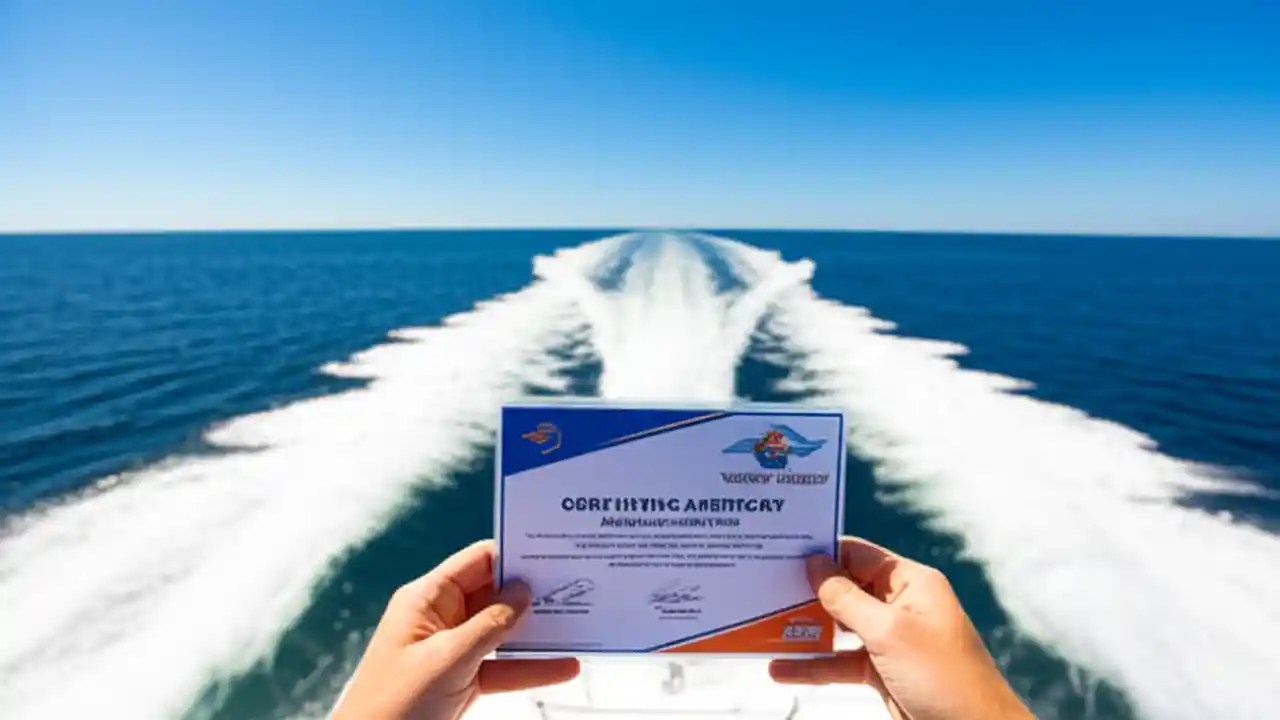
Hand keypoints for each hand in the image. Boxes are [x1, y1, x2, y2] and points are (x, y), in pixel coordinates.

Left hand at [332, 540, 578, 719]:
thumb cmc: (394, 704)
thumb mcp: (447, 659)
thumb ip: (489, 625)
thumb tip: (524, 591)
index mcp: (426, 599)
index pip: (477, 562)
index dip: (513, 554)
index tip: (553, 550)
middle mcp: (441, 618)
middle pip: (496, 594)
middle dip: (533, 592)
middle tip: (578, 582)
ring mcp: (453, 650)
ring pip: (504, 633)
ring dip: (539, 632)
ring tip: (582, 622)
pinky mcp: (464, 680)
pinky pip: (504, 667)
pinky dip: (533, 668)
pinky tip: (565, 667)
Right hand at [769, 537, 1032, 719]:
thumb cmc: (943, 678)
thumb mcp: (889, 632)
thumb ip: (847, 599)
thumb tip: (815, 565)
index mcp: (912, 583)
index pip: (860, 555)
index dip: (824, 552)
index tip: (783, 550)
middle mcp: (902, 606)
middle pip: (846, 589)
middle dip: (807, 591)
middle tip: (763, 586)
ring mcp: (891, 639)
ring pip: (839, 627)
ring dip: (804, 630)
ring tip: (763, 626)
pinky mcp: (883, 671)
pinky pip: (841, 661)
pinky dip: (814, 665)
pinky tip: (781, 669)